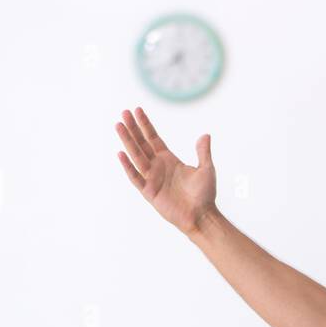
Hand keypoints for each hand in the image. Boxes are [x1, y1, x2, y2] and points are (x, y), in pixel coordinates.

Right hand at [115, 107, 216, 234]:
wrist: (201, 216)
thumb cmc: (205, 195)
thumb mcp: (206, 169)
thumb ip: (203, 152)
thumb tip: (205, 134)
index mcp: (169, 159)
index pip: (153, 138)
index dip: (145, 125)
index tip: (137, 110)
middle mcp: (158, 167)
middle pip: (142, 144)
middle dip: (133, 128)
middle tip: (124, 112)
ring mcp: (152, 178)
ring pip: (136, 156)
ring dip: (127, 141)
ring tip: (119, 125)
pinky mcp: (149, 192)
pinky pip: (136, 177)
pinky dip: (128, 166)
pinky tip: (120, 153)